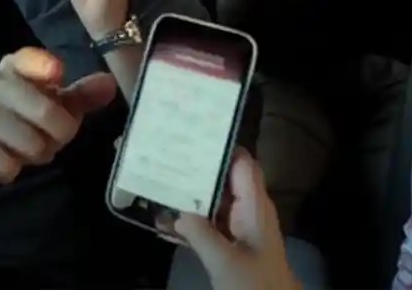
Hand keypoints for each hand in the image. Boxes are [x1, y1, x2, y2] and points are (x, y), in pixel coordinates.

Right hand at [0, 47, 116, 183]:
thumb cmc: (23, 113)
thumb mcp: (54, 100)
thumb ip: (82, 94)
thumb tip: (109, 84)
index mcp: (16, 66)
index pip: (28, 59)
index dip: (43, 66)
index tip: (58, 73)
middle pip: (45, 112)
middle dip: (61, 131)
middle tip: (58, 135)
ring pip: (31, 144)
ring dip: (40, 153)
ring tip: (31, 146)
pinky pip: (9, 163)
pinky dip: (16, 167)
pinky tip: (9, 158)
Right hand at [173, 149, 300, 289]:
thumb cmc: (255, 283)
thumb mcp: (224, 260)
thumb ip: (200, 233)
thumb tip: (178, 213)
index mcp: (254, 205)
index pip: (241, 163)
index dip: (221, 147)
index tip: (191, 136)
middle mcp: (248, 210)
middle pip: (224, 179)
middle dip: (197, 169)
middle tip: (164, 156)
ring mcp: (240, 228)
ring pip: (213, 202)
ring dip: (189, 197)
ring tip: (156, 183)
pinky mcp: (232, 244)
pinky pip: (209, 225)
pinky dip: (190, 221)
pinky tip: (162, 221)